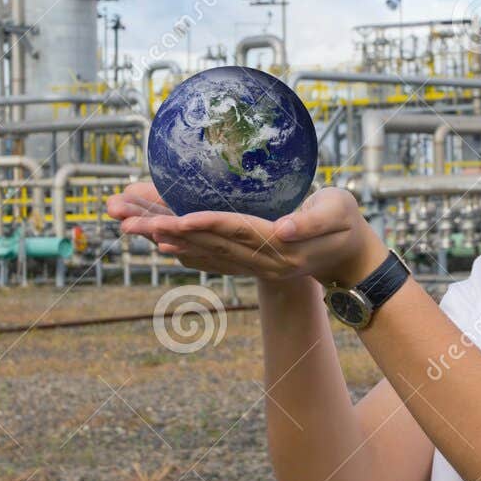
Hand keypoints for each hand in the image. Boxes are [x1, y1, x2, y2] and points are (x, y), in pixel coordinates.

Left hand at [105, 182, 387, 285]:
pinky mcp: (249, 263)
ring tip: (133, 227)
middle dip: (168, 230)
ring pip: (203, 251)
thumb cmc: (347, 225)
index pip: (236, 231)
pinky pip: (210, 258)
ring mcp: (254, 266)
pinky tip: (162, 245)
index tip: (175, 219)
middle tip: (130, 220)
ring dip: (167, 240)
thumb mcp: (337, 214)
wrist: (350, 256)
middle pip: (208, 242)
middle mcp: (262, 261)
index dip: (206, 224)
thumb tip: (284, 229)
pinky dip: (185, 251)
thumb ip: (312, 222)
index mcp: (282, 247)